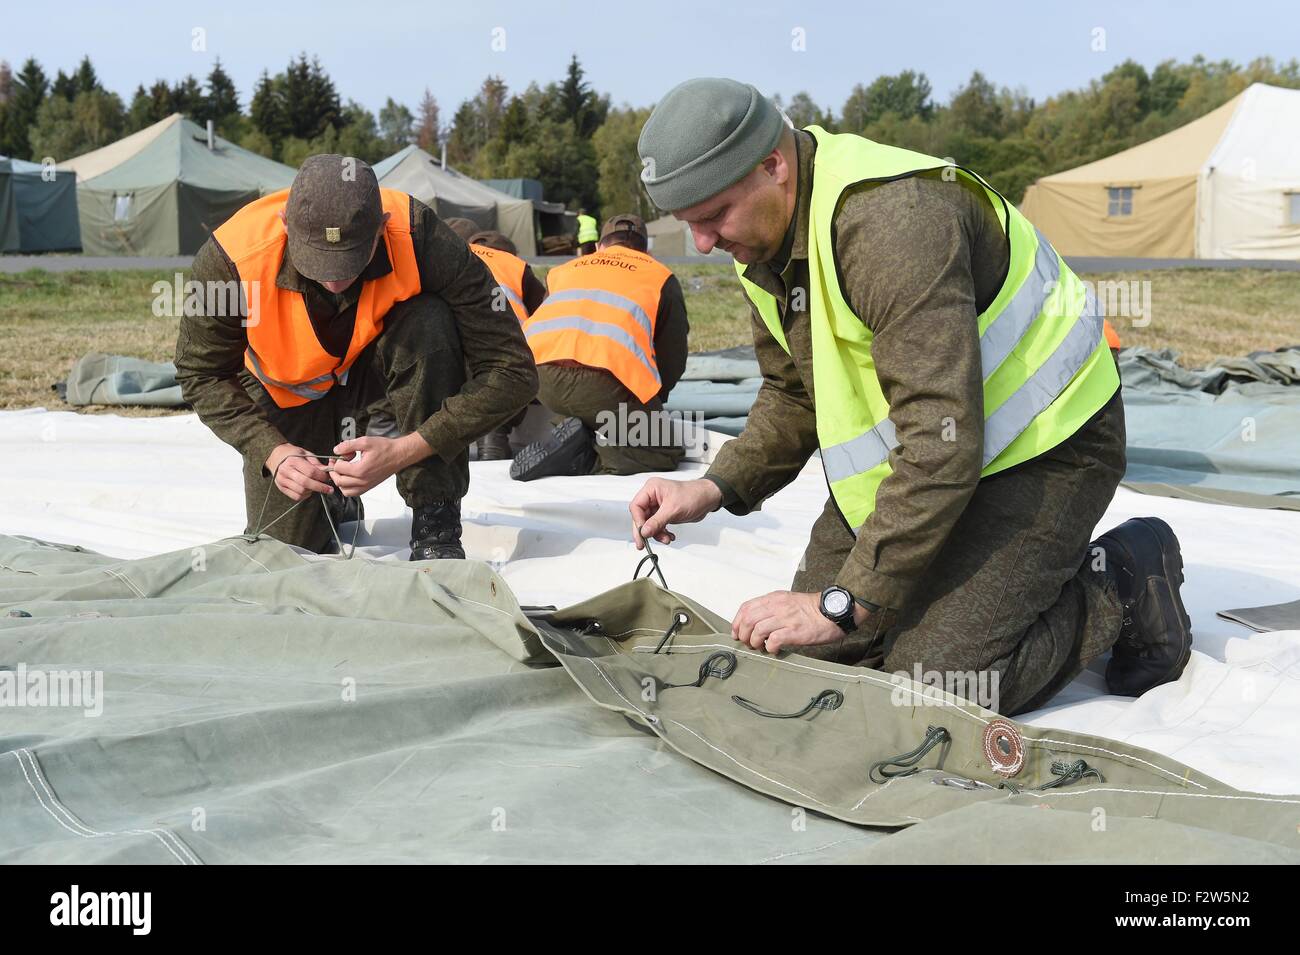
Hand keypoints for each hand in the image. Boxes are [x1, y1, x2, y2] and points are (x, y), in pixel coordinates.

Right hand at [266, 443, 333, 502]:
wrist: (275, 457)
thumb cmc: (293, 454)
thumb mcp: (305, 454)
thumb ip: (316, 463)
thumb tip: (328, 471)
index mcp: (293, 460)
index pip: (310, 472)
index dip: (322, 476)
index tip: (328, 478)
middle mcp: (286, 471)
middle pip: (305, 483)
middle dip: (320, 487)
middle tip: (329, 489)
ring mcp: (282, 480)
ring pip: (301, 491)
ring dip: (312, 491)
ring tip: (316, 486)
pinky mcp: (281, 488)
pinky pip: (296, 496)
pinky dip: (305, 495)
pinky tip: (308, 490)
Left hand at [330, 434, 428, 496]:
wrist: (399, 455)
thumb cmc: (385, 449)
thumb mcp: (365, 441)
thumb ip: (348, 445)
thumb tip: (336, 449)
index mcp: (361, 470)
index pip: (339, 469)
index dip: (336, 461)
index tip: (338, 456)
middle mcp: (363, 481)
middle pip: (339, 481)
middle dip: (334, 471)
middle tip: (336, 463)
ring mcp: (366, 485)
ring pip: (345, 490)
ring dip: (339, 481)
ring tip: (341, 472)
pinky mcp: (369, 487)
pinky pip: (353, 493)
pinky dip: (347, 488)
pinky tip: (348, 478)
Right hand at [629, 477, 722, 547]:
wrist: (708, 498)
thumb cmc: (693, 495)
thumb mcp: (673, 509)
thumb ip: (657, 522)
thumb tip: (643, 532)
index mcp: (652, 489)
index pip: (636, 506)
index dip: (638, 521)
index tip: (643, 533)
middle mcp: (653, 496)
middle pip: (641, 516)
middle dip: (645, 531)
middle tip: (643, 544)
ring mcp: (658, 505)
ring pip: (649, 524)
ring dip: (656, 534)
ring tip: (666, 539)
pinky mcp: (664, 513)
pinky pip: (657, 526)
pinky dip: (662, 533)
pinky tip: (670, 536)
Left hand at [732, 591, 881, 653]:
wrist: (833, 612)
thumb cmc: (811, 609)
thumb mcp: (788, 601)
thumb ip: (771, 608)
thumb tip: (754, 624)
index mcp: (774, 598)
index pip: (746, 607)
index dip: (737, 622)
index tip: (736, 633)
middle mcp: (777, 606)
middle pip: (748, 620)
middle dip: (743, 634)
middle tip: (748, 644)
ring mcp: (786, 618)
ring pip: (757, 630)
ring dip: (754, 642)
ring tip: (760, 648)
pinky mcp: (794, 631)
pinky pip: (773, 640)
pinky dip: (768, 648)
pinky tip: (773, 650)